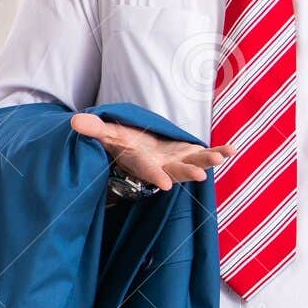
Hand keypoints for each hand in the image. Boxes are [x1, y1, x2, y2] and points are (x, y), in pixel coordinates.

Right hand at [70, 112, 233, 190]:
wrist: (141, 146)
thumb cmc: (122, 141)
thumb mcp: (108, 133)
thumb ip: (95, 129)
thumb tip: (75, 121)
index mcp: (141, 163)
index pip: (147, 171)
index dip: (155, 176)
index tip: (164, 186)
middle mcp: (162, 167)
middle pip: (176, 172)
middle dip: (188, 173)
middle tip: (201, 176)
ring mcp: (179, 162)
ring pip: (195, 164)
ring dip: (209, 161)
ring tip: (223, 155)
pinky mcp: (191, 155)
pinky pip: (207, 154)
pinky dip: (219, 152)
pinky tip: (233, 149)